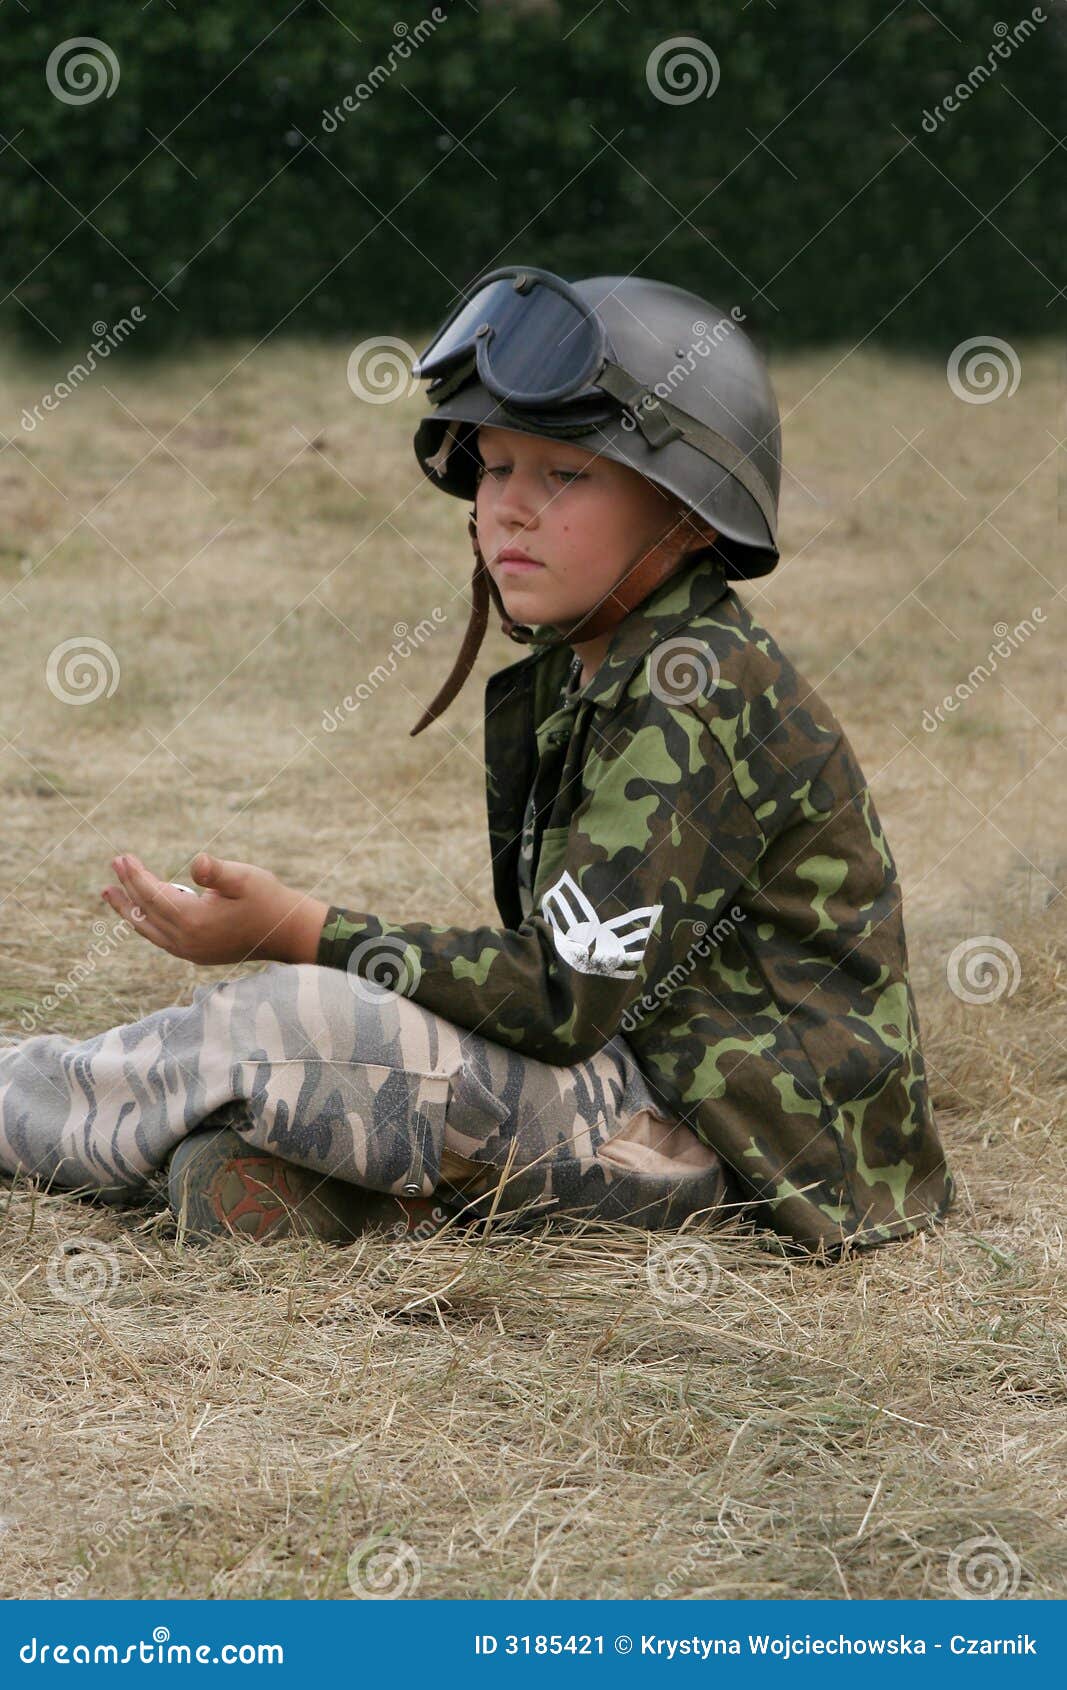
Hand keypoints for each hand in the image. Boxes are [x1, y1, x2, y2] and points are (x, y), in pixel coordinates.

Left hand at [101, 851, 329, 965]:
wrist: (287, 932)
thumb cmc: (267, 899)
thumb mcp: (244, 877)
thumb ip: (217, 871)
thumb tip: (199, 861)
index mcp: (194, 921)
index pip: (153, 895)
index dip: (135, 875)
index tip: (123, 857)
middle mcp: (186, 942)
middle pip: (144, 913)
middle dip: (127, 889)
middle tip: (113, 866)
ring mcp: (190, 952)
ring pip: (148, 929)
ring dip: (130, 909)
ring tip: (111, 893)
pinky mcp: (196, 955)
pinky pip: (161, 937)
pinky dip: (147, 921)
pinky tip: (142, 911)